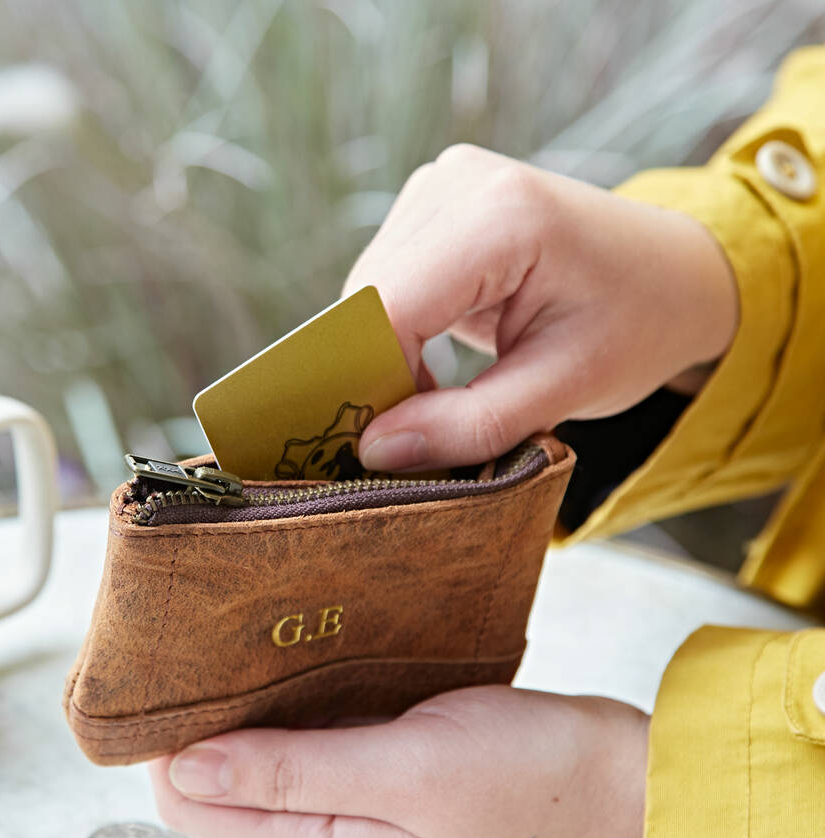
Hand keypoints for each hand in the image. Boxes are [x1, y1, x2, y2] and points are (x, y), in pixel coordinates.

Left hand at [148, 686, 648, 837]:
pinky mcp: (385, 749)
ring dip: (248, 697)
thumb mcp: (401, 773)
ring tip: (234, 630)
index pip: (198, 804)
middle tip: (191, 639)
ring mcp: (357, 784)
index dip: (165, 746)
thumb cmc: (521, 777)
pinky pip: (317, 720)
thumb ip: (293, 773)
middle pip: (226, 774)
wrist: (610, 770)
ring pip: (268, 742)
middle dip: (199, 716)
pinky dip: (297, 687)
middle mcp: (328, 819)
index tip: (157, 675)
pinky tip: (295, 643)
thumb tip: (183, 768)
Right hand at [347, 144, 737, 471]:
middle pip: (369, 296)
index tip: (385, 445)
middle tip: (416, 432)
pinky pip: (383, 280)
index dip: (373, 379)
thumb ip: (469, 425)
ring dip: (385, 354)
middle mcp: (459, 182)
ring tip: (436, 395)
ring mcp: (442, 183)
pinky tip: (432, 362)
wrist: (675, 274)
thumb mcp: (564, 389)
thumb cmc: (636, 326)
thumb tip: (374, 450)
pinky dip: (395, 332)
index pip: (389, 306)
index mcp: (502, 217)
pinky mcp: (434, 202)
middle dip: (377, 372)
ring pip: (367, 291)